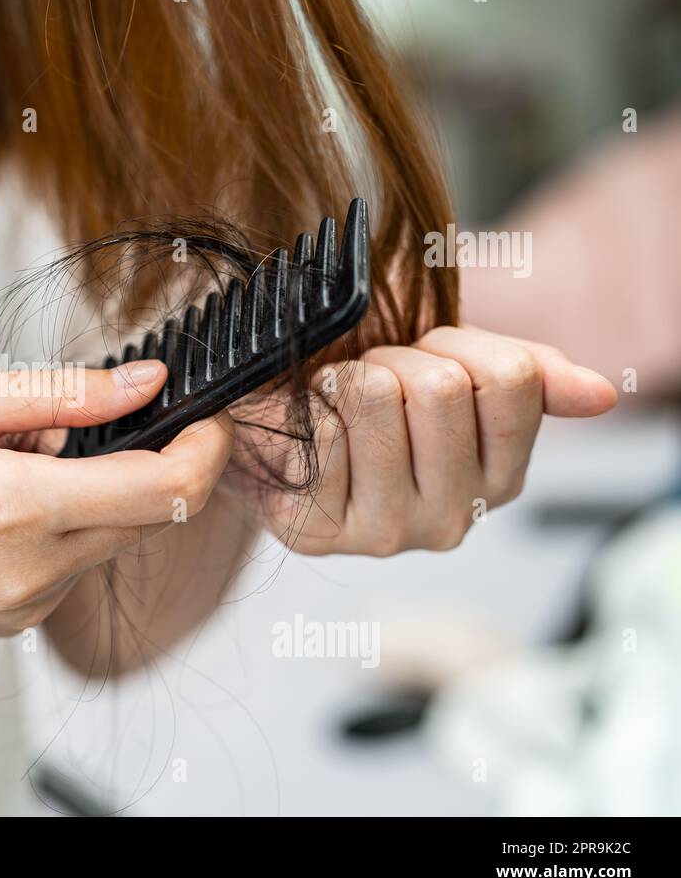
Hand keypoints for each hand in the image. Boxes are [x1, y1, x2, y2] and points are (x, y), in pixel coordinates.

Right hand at [0, 360, 231, 637]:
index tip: (207, 413)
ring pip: (108, 538)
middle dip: (138, 459)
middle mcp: (29, 575)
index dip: (207, 449)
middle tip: (57, 419)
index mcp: (13, 509)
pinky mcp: (8, 625)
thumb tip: (146, 384)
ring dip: (87, 491)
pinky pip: (68, 564)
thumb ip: (58, 396)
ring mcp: (19, 609)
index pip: (166, 492)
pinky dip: (56, 523)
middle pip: (148, 517)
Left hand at [240, 326, 616, 554]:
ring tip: (334, 401)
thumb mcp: (452, 370)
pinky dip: (306, 407)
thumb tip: (604, 395)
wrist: (272, 422)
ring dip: (347, 376)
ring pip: (379, 399)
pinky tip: (303, 427)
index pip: (512, 378)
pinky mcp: (318, 531)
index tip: (422, 357)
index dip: (455, 345)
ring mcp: (385, 533)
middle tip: (367, 378)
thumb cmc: (367, 393)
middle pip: (442, 388)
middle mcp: (453, 520)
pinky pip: (323, 431)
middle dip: (395, 358)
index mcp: (503, 479)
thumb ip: (528, 377)